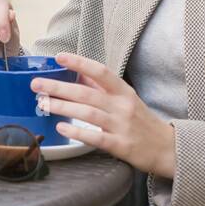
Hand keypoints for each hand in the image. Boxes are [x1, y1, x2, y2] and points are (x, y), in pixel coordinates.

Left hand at [30, 52, 176, 178]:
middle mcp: (122, 106)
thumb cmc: (142, 122)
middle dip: (59, 87)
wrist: (167, 148)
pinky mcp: (120, 145)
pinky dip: (78, 132)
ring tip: (43, 104)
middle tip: (37, 85)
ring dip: (63, 107)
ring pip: (88, 113)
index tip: (59, 57)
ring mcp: (121, 126)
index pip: (100, 71)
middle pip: (87, 93)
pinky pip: (96, 137)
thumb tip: (79, 75)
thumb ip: (104, 89)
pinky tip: (61, 128)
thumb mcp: (127, 100)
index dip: (79, 62)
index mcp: (124, 92)